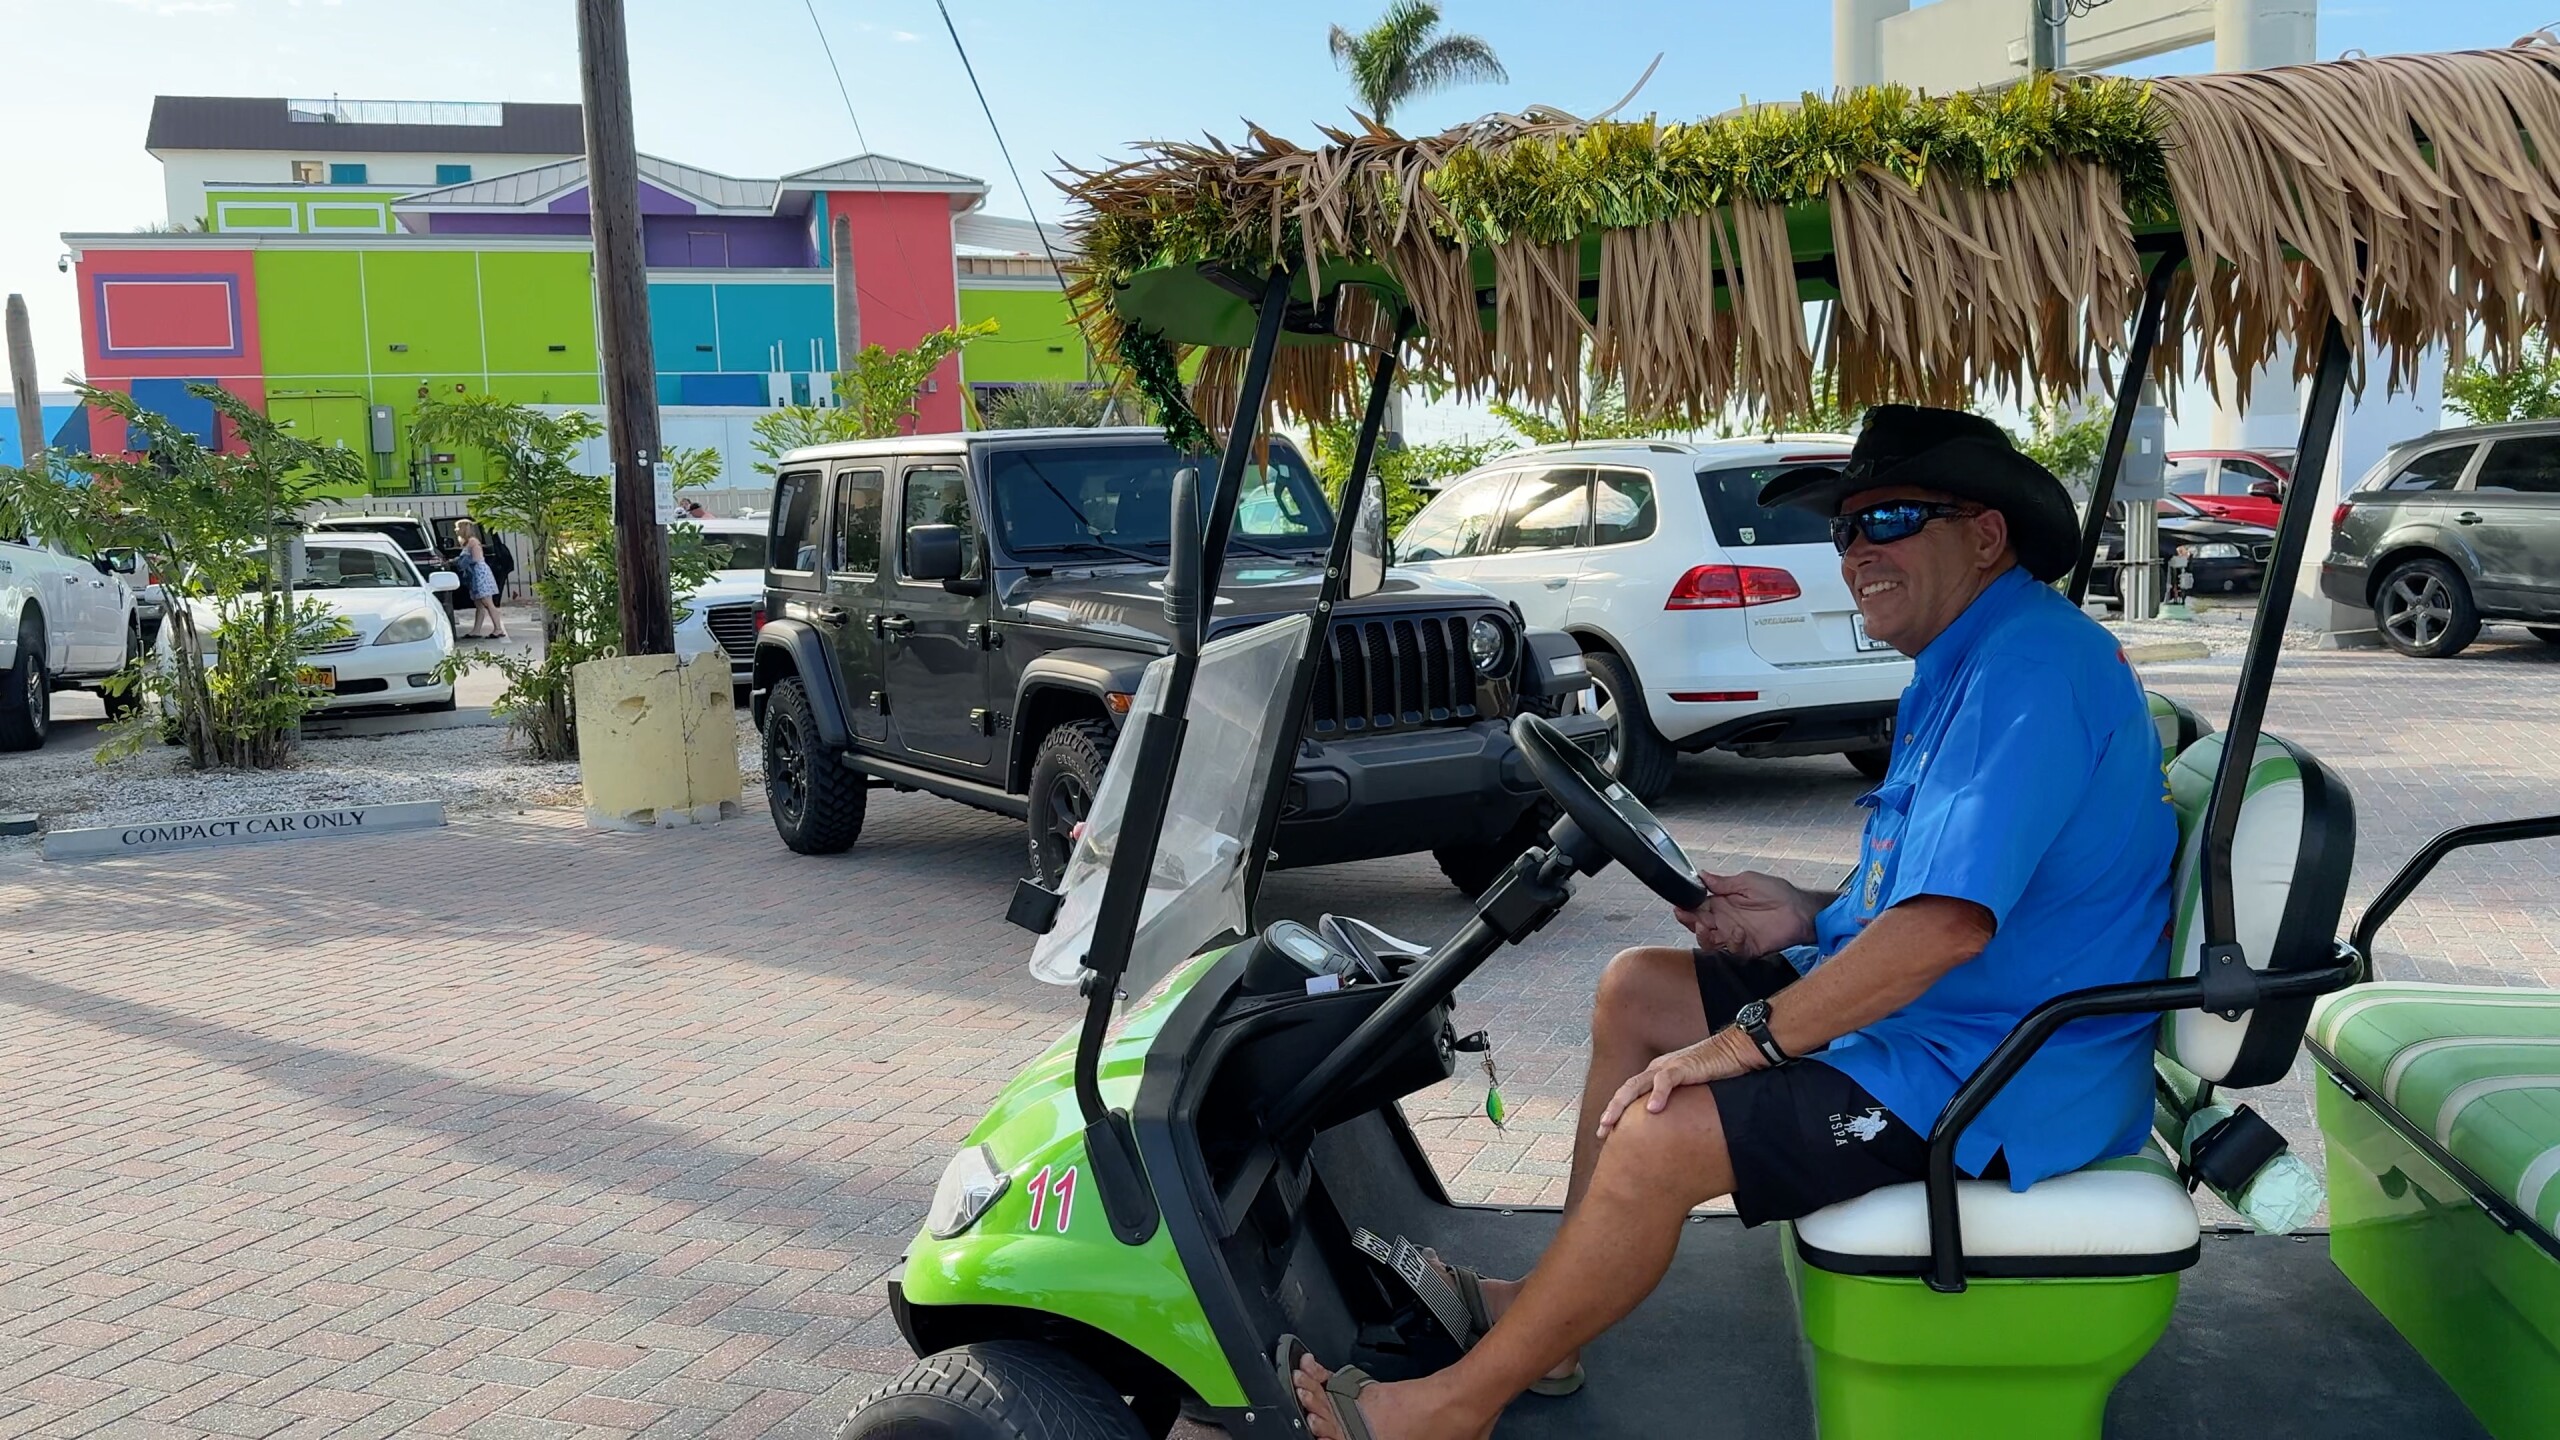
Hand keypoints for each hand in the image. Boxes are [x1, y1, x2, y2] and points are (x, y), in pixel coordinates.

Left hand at [1596, 1030, 1759, 1137]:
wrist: (1736, 1050)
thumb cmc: (1717, 1072)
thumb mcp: (1692, 1093)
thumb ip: (1679, 1105)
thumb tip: (1673, 1130)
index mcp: (1657, 1074)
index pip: (1630, 1094)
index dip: (1616, 1112)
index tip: (1606, 1132)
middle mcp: (1658, 1069)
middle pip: (1626, 1090)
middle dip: (1611, 1111)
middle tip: (1600, 1132)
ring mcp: (1669, 1066)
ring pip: (1636, 1085)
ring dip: (1620, 1104)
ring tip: (1611, 1123)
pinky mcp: (1685, 1066)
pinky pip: (1666, 1080)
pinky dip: (1657, 1094)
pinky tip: (1652, 1110)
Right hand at [1674, 870, 1817, 956]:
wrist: (1800, 911)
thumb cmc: (1777, 892)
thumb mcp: (1747, 882)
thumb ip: (1723, 883)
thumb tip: (1700, 875)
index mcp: (1723, 904)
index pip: (1698, 908)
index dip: (1687, 907)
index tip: (1679, 904)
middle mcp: (1725, 922)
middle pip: (1698, 926)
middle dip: (1689, 921)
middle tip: (1685, 915)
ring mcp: (1734, 936)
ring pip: (1709, 942)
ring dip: (1702, 936)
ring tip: (1703, 926)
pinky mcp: (1747, 949)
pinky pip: (1732, 951)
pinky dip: (1731, 943)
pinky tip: (1737, 932)